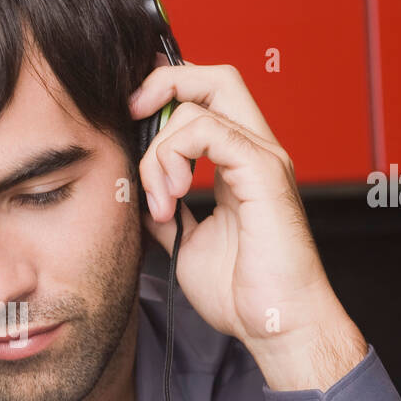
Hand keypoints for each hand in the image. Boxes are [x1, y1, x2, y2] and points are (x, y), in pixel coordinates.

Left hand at [131, 62, 367, 389]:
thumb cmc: (241, 292)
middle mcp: (254, 150)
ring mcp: (263, 157)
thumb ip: (164, 207)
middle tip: (129, 120)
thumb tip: (132, 190)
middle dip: (160, 85)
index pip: (205, 96)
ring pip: (200, 104)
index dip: (163, 93)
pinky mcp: (264, 171)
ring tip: (157, 200)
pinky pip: (211, 131)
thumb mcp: (183, 240)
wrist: (273, 324)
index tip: (126, 121)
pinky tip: (169, 199)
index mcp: (238, 161)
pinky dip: (175, 157)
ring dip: (158, 150)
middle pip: (212, 77)